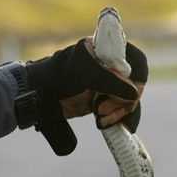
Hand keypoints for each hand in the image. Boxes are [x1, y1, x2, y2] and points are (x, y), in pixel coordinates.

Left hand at [25, 37, 148, 154]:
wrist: (38, 97)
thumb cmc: (59, 77)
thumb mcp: (86, 75)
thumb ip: (112, 82)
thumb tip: (135, 95)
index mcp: (107, 51)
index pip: (135, 59)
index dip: (138, 76)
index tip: (133, 92)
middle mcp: (111, 66)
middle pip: (135, 84)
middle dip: (123, 100)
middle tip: (103, 108)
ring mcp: (108, 85)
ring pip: (129, 100)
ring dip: (119, 112)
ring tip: (99, 118)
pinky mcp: (103, 101)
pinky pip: (120, 111)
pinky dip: (116, 119)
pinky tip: (104, 125)